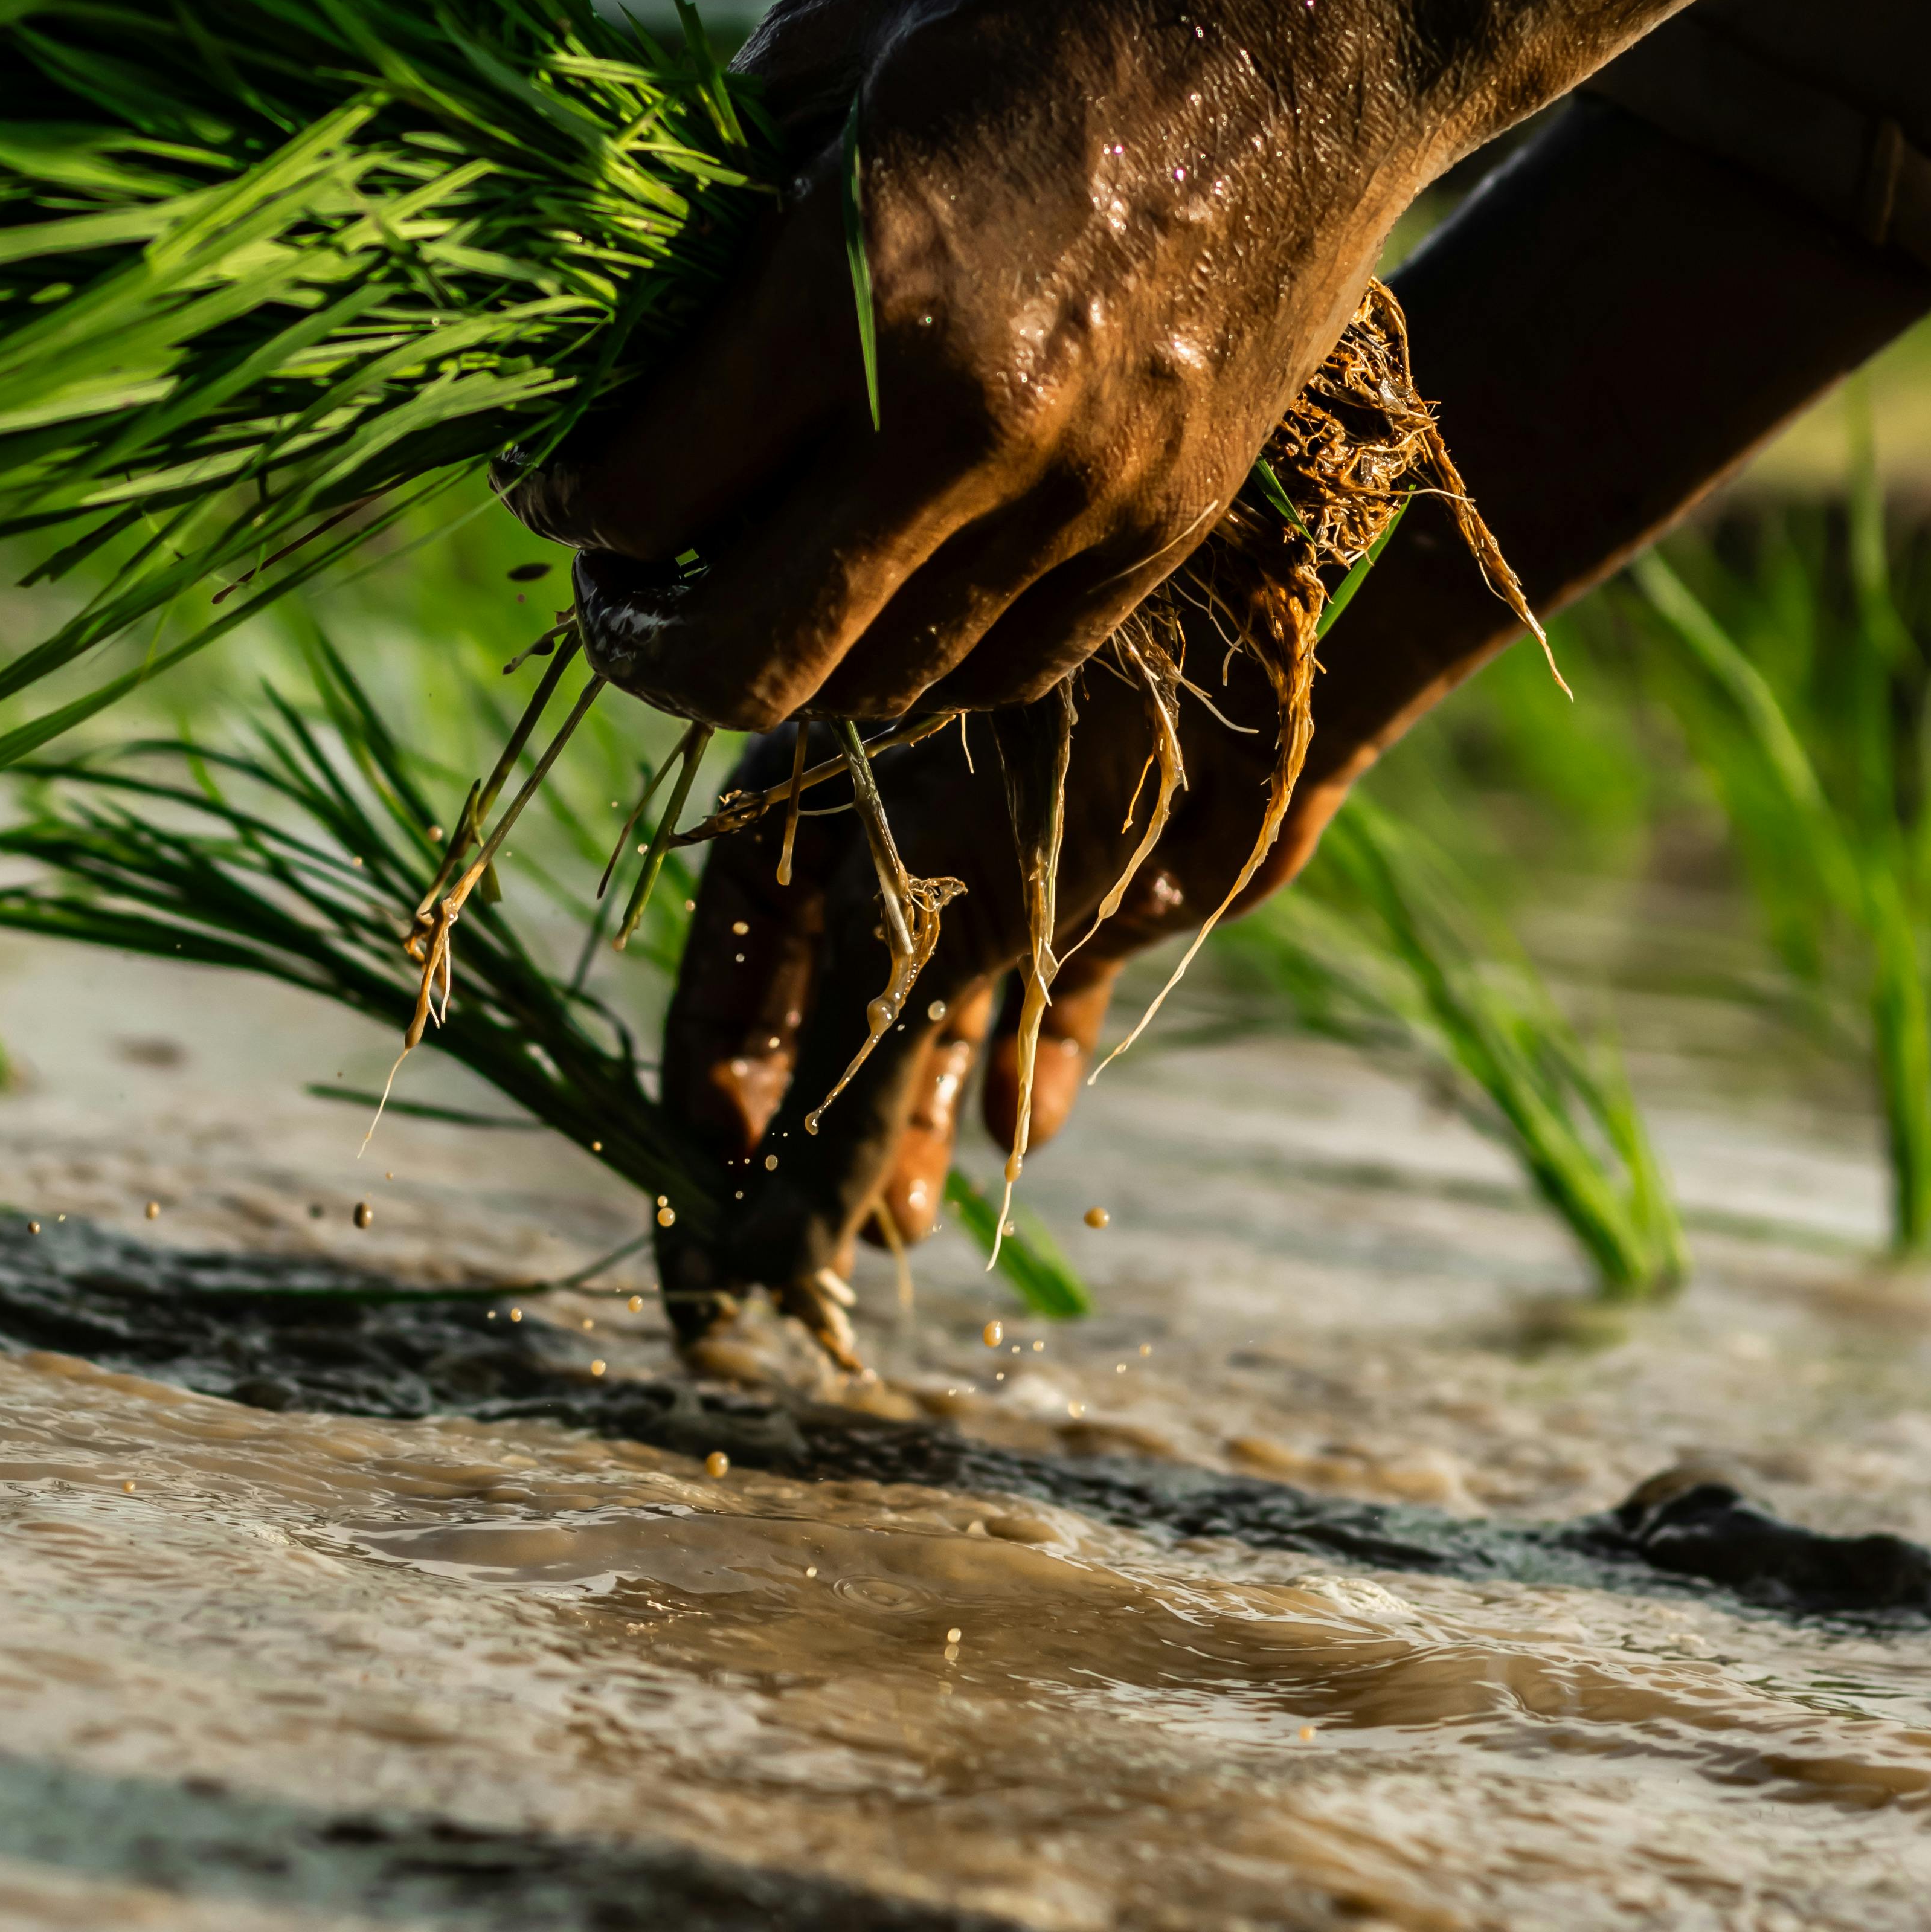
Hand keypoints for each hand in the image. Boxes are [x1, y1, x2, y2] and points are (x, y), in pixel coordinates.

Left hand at [519, 0, 1442, 730]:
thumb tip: (609, 275)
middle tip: (616, 595)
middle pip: (747, 658)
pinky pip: (1010, 671)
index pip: (648, 492)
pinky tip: (877, 593)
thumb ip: (720, 171)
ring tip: (746, 592)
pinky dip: (918, 664)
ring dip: (785, 664)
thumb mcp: (854, 34)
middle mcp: (970, 423)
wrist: (1334, 5)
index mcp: (863, 285)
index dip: (565, 507)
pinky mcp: (1171, 522)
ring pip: (880, 691)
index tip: (550, 487)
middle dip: (643, 649)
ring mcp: (1086, 493)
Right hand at [655, 615, 1345, 1337]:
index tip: (715, 1224)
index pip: (721, 990)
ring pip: (930, 1029)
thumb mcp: (904, 932)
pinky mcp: (1094, 902)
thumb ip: (842, 1093)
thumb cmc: (1021, 764)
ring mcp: (988, 875)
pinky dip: (1030, 1072)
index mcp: (793, 824)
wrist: (1220, 674)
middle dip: (820, 1143)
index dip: (709, 1107)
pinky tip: (1026, 1135)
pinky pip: (1045, 1010)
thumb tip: (773, 1249)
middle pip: (823, 1027)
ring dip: (916, 1128)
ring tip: (915, 1226)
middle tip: (827, 1257)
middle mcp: (879, 850)